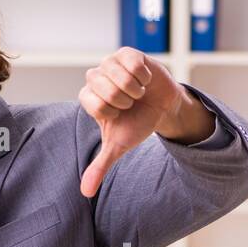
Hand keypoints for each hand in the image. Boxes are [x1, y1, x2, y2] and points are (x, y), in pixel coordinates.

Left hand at [77, 47, 201, 197]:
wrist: (162, 109)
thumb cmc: (136, 124)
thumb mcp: (118, 146)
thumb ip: (100, 166)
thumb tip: (85, 192)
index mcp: (88, 97)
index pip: (94, 103)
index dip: (113, 111)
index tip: (119, 114)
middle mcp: (95, 78)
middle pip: (108, 90)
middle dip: (126, 101)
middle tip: (131, 103)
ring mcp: (110, 63)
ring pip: (120, 76)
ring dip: (136, 89)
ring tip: (138, 92)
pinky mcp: (128, 54)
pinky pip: (133, 63)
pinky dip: (144, 76)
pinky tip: (145, 79)